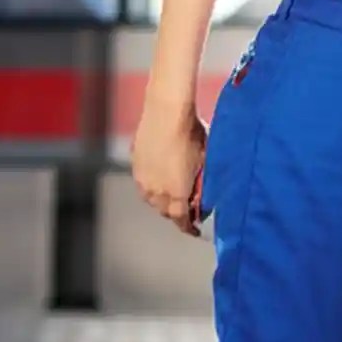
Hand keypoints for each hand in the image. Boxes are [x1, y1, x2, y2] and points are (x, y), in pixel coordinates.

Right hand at [131, 100, 207, 236]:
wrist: (167, 111)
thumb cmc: (191, 133)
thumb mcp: (206, 161)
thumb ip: (203, 183)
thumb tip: (203, 195)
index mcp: (176, 193)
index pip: (181, 220)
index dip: (189, 227)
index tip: (195, 230)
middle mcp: (156, 191)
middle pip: (166, 211)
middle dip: (176, 212)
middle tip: (187, 207)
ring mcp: (143, 178)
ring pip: (152, 199)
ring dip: (162, 199)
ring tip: (173, 191)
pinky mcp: (135, 164)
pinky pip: (143, 182)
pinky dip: (152, 184)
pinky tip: (161, 173)